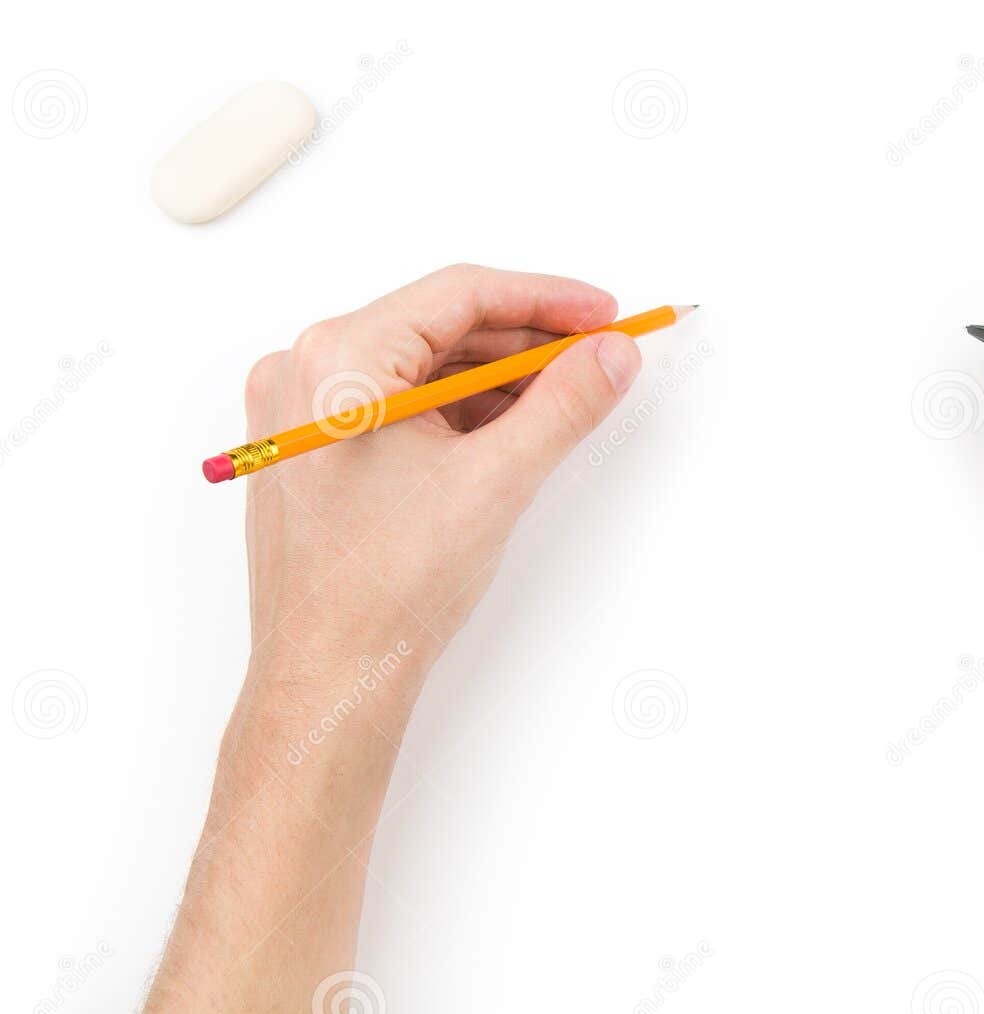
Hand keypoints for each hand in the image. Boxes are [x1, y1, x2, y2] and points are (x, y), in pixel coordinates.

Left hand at [129, 266, 642, 1013]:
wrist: (329, 678)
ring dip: (495, 379)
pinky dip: (458, 412)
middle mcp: (305, 373)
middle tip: (597, 357)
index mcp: (337, 361)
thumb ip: (565, 405)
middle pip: (439, 326)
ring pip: (421, 367)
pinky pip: (397, 404)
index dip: (545, 299)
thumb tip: (611, 355)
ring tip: (565, 400)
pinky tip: (510, 431)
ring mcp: (301, 413)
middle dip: (526, 343)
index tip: (604, 314)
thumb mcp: (496, 481)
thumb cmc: (384, 591)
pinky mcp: (311, 450)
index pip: (460, 294)